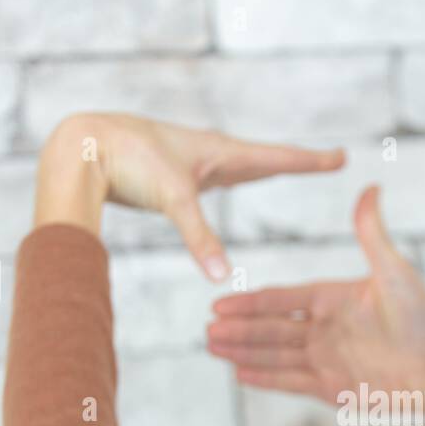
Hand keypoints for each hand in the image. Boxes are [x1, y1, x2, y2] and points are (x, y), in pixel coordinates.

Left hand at [34, 113, 344, 279]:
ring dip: (267, 167)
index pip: (277, 158)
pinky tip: (225, 180)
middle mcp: (210, 152)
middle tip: (329, 161)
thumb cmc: (128, 162)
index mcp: (220, 152)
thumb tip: (220, 276)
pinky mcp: (173, 174)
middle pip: (266, 158)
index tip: (341, 157)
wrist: (83, 148)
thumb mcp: (172, 201)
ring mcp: (192, 162)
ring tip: (288, 166)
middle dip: (298, 163)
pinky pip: (216, 176)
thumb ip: (200, 239)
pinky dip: (234, 176)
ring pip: (240, 165)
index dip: (310, 162)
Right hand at [207, 185, 424, 401]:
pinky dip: (266, 378)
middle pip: (272, 328)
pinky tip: (240, 374)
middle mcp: (326, 328)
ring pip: (275, 354)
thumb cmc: (424, 320)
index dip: (251, 302)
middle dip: (239, 329)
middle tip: (207, 329)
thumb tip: (370, 186)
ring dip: (244, 351)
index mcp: (334, 299)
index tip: (220, 303)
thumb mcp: (394, 273)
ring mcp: (327, 359)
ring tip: (213, 347)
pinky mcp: (332, 387)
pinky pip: (291, 381)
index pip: (283, 299)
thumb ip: (372, 233)